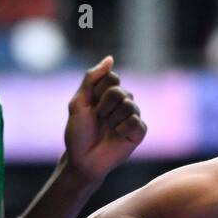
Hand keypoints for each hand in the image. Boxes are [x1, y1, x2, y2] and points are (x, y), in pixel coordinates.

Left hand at [64, 56, 146, 181]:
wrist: (82, 160)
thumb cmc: (78, 133)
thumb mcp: (78, 103)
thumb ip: (91, 78)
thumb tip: (110, 58)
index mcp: (108, 93)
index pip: (112, 78)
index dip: (98, 92)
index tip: (90, 106)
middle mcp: (122, 102)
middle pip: (119, 91)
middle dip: (103, 107)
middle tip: (98, 120)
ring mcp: (132, 116)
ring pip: (129, 105)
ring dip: (112, 119)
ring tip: (108, 129)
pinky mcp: (139, 132)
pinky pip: (136, 122)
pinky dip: (122, 129)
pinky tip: (117, 136)